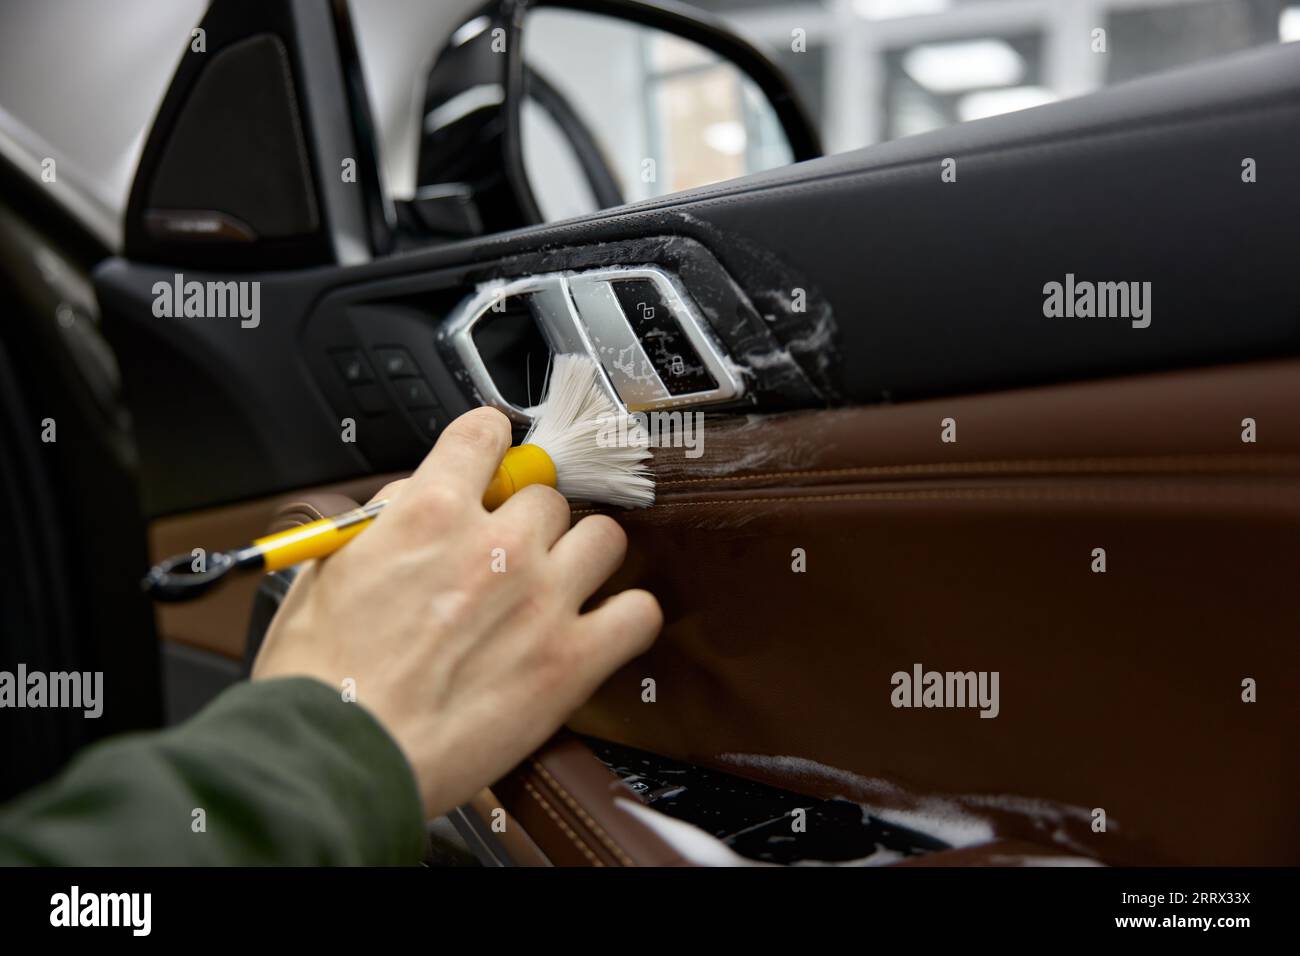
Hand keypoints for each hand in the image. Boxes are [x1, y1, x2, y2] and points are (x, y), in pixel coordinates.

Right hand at [252, 406, 661, 817]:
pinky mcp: (570, 661)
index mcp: (431, 514)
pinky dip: (627, 617)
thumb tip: (418, 498)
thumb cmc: (320, 679)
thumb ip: (384, 520)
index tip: (494, 464)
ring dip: (583, 556)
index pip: (486, 434)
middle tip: (508, 558)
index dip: (490, 446)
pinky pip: (638, 613)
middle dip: (528, 523)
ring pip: (603, 537)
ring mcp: (541, 600)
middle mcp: (496, 545)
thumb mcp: (327, 568)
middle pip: (548, 497)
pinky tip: (603, 628)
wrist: (336, 759)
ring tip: (560, 586)